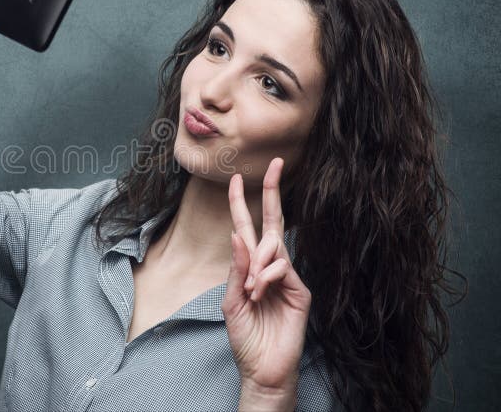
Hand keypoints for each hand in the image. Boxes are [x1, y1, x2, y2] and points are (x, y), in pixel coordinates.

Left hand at [221, 157, 311, 395]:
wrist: (263, 369)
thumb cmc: (245, 337)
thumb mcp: (231, 302)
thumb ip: (235, 270)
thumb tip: (237, 236)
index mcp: (250, 267)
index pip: (248, 228)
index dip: (243, 203)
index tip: (237, 179)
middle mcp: (270, 267)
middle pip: (273, 222)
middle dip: (272, 192)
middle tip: (273, 164)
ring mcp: (288, 277)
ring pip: (274, 246)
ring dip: (256, 264)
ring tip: (251, 292)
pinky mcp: (301, 290)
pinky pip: (283, 267)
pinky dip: (267, 276)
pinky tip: (260, 292)